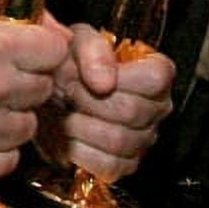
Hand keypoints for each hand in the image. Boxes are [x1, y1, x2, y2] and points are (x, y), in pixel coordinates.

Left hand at [40, 23, 176, 183]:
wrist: (50, 95)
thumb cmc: (70, 65)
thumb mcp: (77, 41)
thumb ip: (93, 50)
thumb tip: (105, 82)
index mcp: (155, 71)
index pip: (155, 79)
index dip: (119, 78)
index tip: (87, 76)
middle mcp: (157, 106)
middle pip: (131, 111)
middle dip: (89, 102)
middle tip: (67, 92)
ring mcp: (144, 138)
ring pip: (119, 141)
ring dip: (82, 127)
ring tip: (67, 112)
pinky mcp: (125, 164)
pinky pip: (109, 166)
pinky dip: (82, 152)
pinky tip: (71, 136)